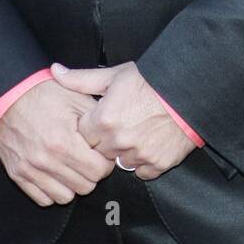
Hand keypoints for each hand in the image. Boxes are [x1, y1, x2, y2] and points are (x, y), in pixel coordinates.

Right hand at [0, 77, 114, 206]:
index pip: (98, 171)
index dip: (104, 162)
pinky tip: (55, 173)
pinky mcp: (17, 174)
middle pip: (84, 187)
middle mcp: (46, 160)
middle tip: (87, 159)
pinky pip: (43, 199)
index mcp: (63, 141)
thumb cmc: (41, 94)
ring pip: (65, 197)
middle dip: (91, 174)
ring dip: (72, 184)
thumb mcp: (75, 97)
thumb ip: (96, 119)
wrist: (7, 95)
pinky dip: (52, 190)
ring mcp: (30, 170)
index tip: (101, 155)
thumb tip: (111, 138)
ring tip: (71, 166)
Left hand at [50, 61, 195, 179]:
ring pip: (118, 163)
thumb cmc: (151, 81)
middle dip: (104, 140)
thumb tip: (55, 71)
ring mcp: (139, 155)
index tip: (100, 117)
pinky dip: (142, 161)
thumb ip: (81, 79)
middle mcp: (118, 141)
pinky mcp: (157, 164)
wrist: (188, 90)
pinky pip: (141, 172)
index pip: (82, 135)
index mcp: (104, 120)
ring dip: (122, 151)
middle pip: (98, 151)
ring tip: (134, 131)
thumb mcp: (113, 75)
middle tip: (119, 123)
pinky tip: (147, 142)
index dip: (91, 126)